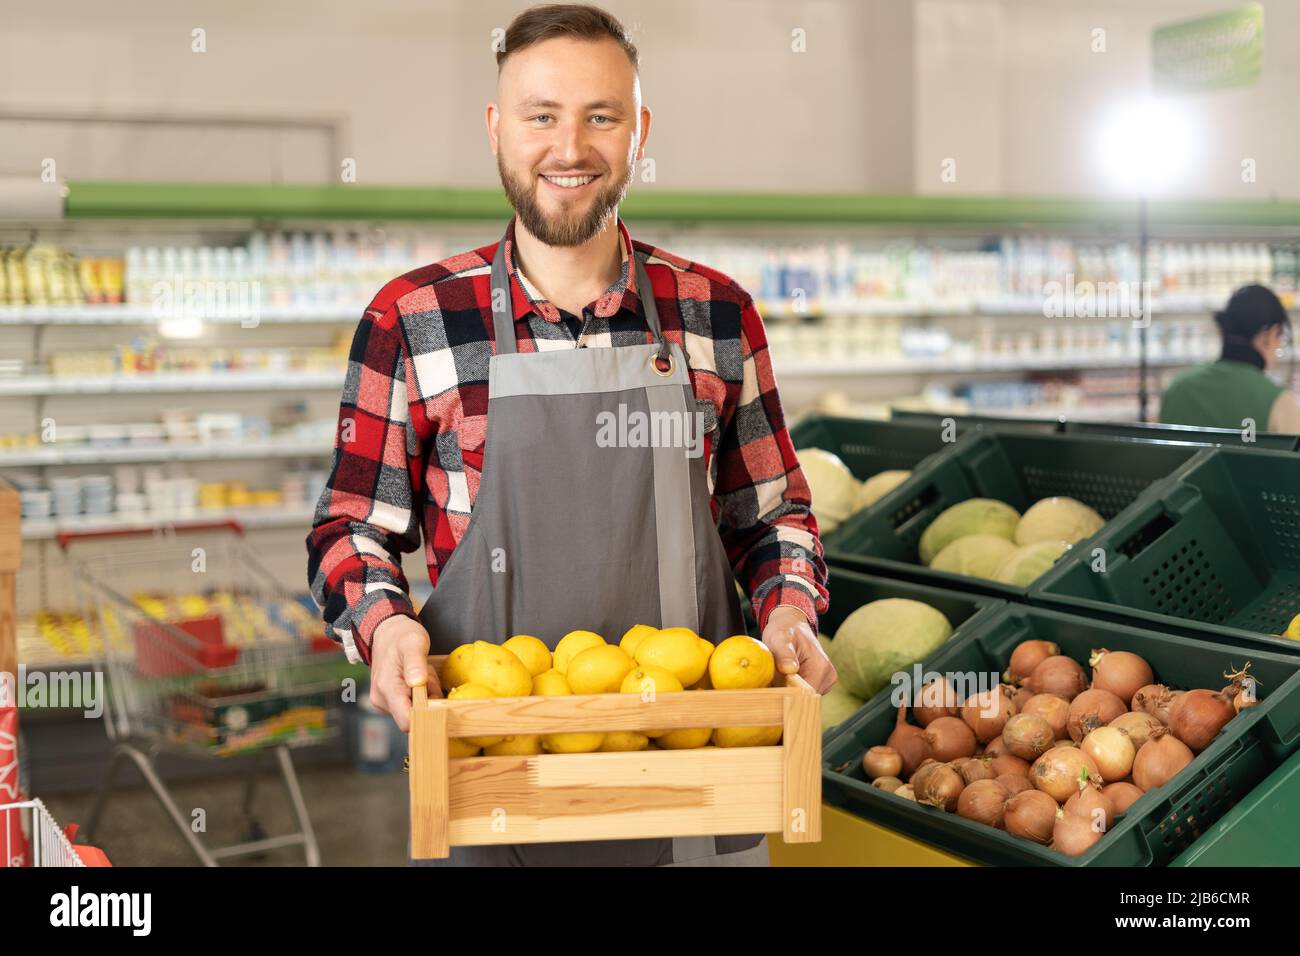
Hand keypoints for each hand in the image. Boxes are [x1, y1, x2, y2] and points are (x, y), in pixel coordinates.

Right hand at [370, 614, 438, 732]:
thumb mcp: (414, 642)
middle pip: (415, 715)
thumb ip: (416, 663)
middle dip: (428, 698)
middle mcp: (382, 699)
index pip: (407, 721)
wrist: (386, 633)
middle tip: (428, 675)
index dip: (426, 716)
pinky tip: (419, 678)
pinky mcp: (389, 701)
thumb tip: (417, 682)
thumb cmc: (400, 636)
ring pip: (415, 709)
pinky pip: (412, 704)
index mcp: (387, 688)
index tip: (437, 700)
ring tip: (423, 673)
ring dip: (426, 694)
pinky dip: (421, 693)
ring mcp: (384, 701)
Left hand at [761, 605, 836, 693]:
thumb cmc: (785, 630)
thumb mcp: (780, 638)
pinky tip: (784, 678)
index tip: (771, 689)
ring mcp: (826, 681)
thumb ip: (784, 654)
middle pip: (804, 699)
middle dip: (786, 694)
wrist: (792, 625)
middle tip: (771, 681)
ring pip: (803, 697)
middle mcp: (828, 677)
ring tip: (778, 676)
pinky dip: (791, 689)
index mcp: (821, 668)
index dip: (786, 696)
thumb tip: (789, 669)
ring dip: (788, 691)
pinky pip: (803, 692)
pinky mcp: (819, 682)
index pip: (805, 696)